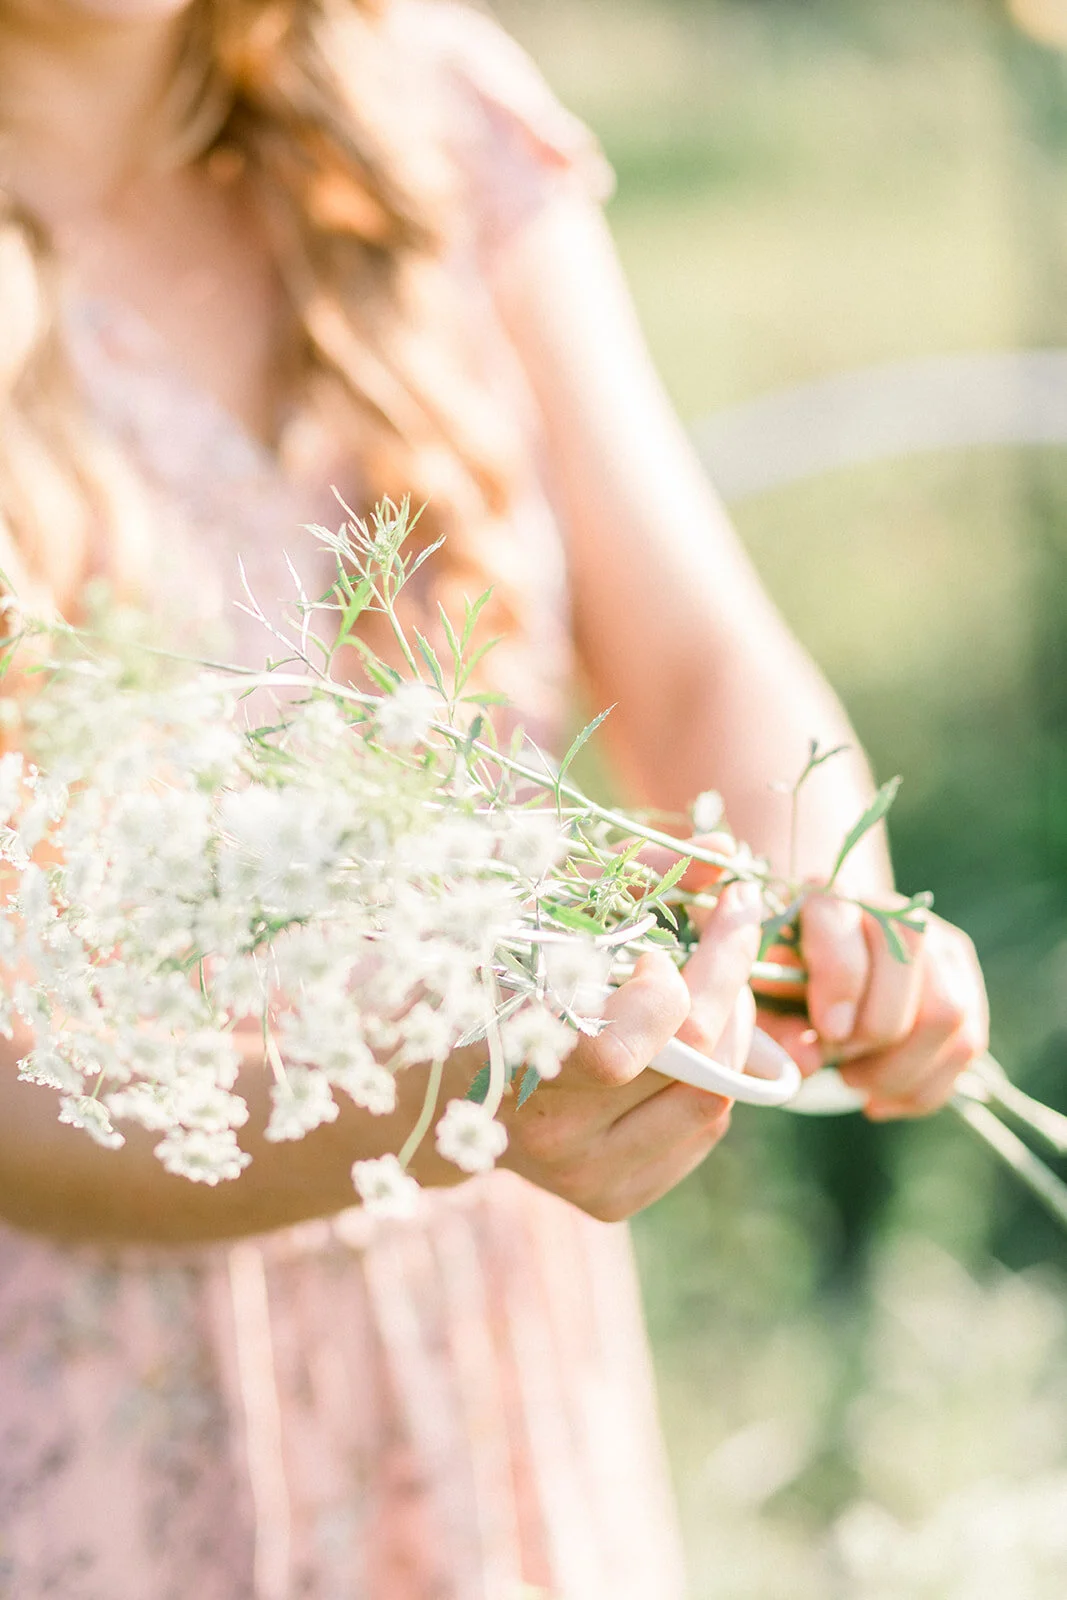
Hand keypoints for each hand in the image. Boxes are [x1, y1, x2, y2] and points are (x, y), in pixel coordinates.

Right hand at [500, 881, 761, 1220]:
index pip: (620, 1050)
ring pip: (714, 1101)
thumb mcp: (524, 910)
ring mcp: (583, 1176)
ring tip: (709, 975)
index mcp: (508, 1062)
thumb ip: (627, 880)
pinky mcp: (612, 1197)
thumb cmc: (466, 972)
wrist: (413, 1082)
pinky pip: (703, 1129)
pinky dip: (715, 1072)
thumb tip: (721, 850)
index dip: (662, 988)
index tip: (654, 944)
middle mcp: (549, 1136)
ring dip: (731, 1024)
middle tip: (731, 918)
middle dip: (728, 975)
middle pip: (691, 1065)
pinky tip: (687, 1034)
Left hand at [760, 890, 988, 1119]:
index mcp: (827, 895)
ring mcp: (939, 946)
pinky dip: (921, 1088)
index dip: (840, 979)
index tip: (827, 1031)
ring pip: (945, 1011)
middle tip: (838, 1063)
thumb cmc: (782, 984)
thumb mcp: (761, 999)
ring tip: (856, 1081)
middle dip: (872, 1032)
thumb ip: (774, 1027)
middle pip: (907, 962)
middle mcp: (892, 910)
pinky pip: (965, 1046)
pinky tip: (881, 1096)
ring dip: (899, 1067)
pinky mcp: (965, 985)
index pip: (843, 916)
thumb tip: (806, 1062)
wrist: (825, 967)